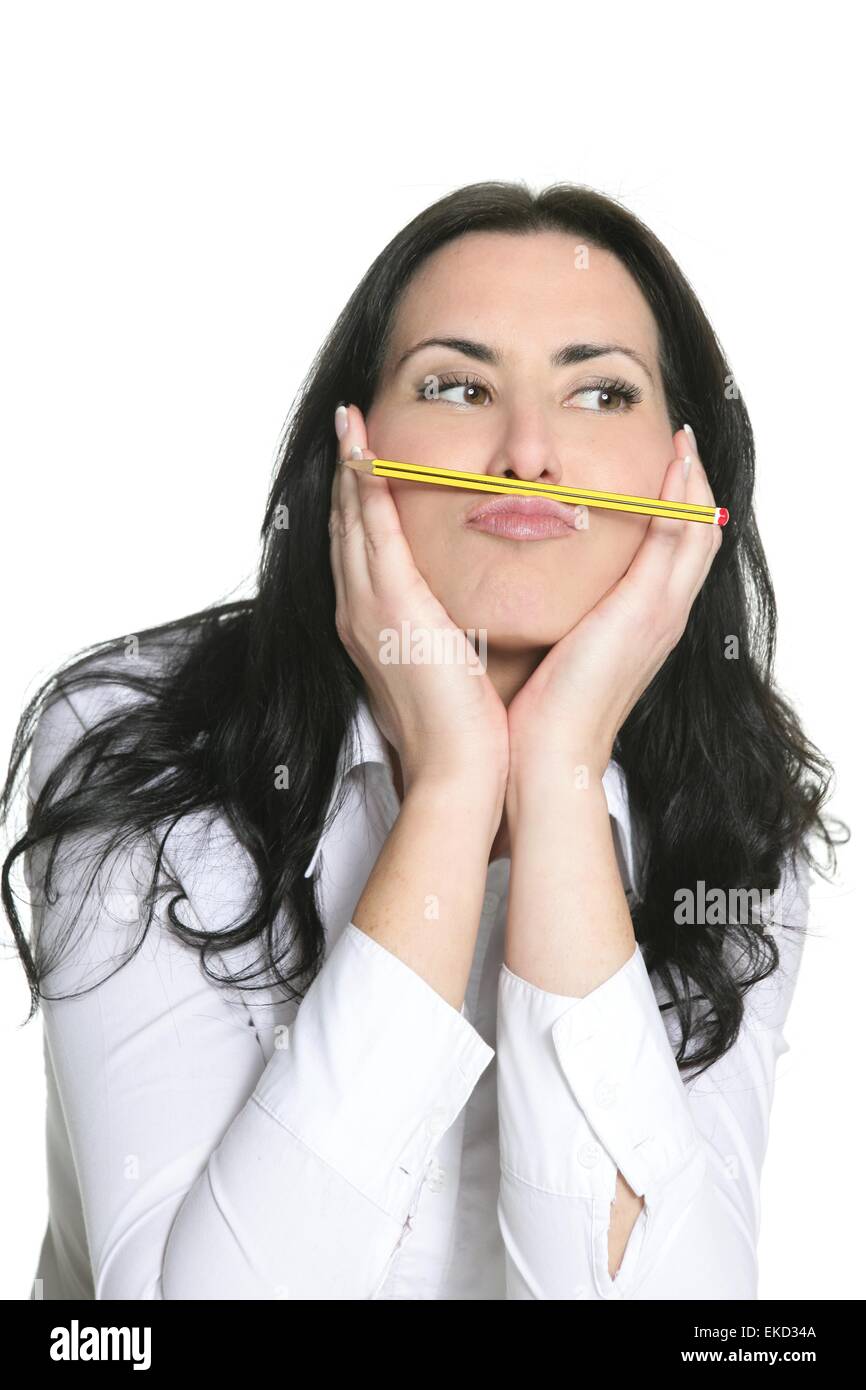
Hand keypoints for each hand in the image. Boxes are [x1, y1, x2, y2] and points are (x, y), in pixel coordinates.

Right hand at [330, 404, 509, 797]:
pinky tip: (363, 449)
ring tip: (350, 421)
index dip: (356, 503)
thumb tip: (466, 618)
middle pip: (343, 526)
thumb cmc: (463, 729)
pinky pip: (371, 528)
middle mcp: (357, 612)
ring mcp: (366, 606)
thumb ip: (447, 636)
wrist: (457, 770)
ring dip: (348, 464)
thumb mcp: (449, 669)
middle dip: (344, 473)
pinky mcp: (389, 605)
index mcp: (371, 626)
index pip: (360, 550)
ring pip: (350, 518)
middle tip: (349, 425)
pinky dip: (364, 484)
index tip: (364, 463)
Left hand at [507, 429, 723, 781]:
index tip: (665, 472)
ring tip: (683, 442)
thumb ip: (561, 620)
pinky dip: (679, 496)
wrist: (547, 757)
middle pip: (698, 537)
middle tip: (683, 444)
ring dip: (693, 482)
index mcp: (643, 626)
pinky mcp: (646, 609)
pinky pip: (674, 537)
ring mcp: (661, 613)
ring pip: (696, 531)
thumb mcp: (559, 653)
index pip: (674, 556)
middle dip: (694, 488)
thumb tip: (538, 597)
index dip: (676, 512)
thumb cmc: (541, 714)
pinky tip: (672, 462)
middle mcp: (663, 616)